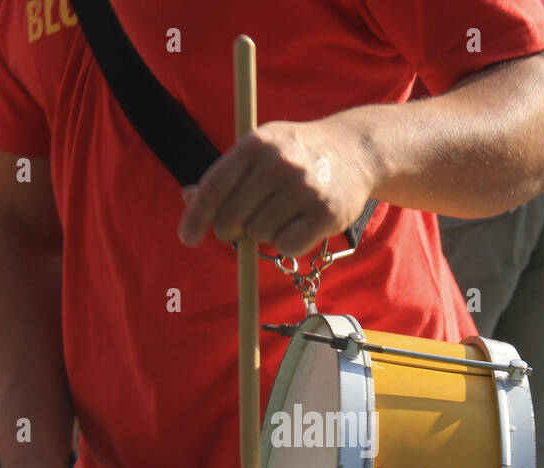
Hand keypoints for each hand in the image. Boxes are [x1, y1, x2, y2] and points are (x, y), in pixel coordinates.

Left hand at [176, 117, 374, 256]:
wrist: (355, 150)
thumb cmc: (297, 152)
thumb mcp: (261, 149)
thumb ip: (226, 174)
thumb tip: (189, 197)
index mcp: (257, 144)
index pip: (215, 187)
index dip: (196, 216)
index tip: (187, 238)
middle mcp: (280, 164)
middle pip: (232, 217)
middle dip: (229, 230)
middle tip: (239, 228)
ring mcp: (305, 189)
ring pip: (259, 234)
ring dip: (262, 233)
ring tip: (279, 215)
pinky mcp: (326, 214)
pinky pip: (287, 247)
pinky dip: (285, 244)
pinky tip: (296, 225)